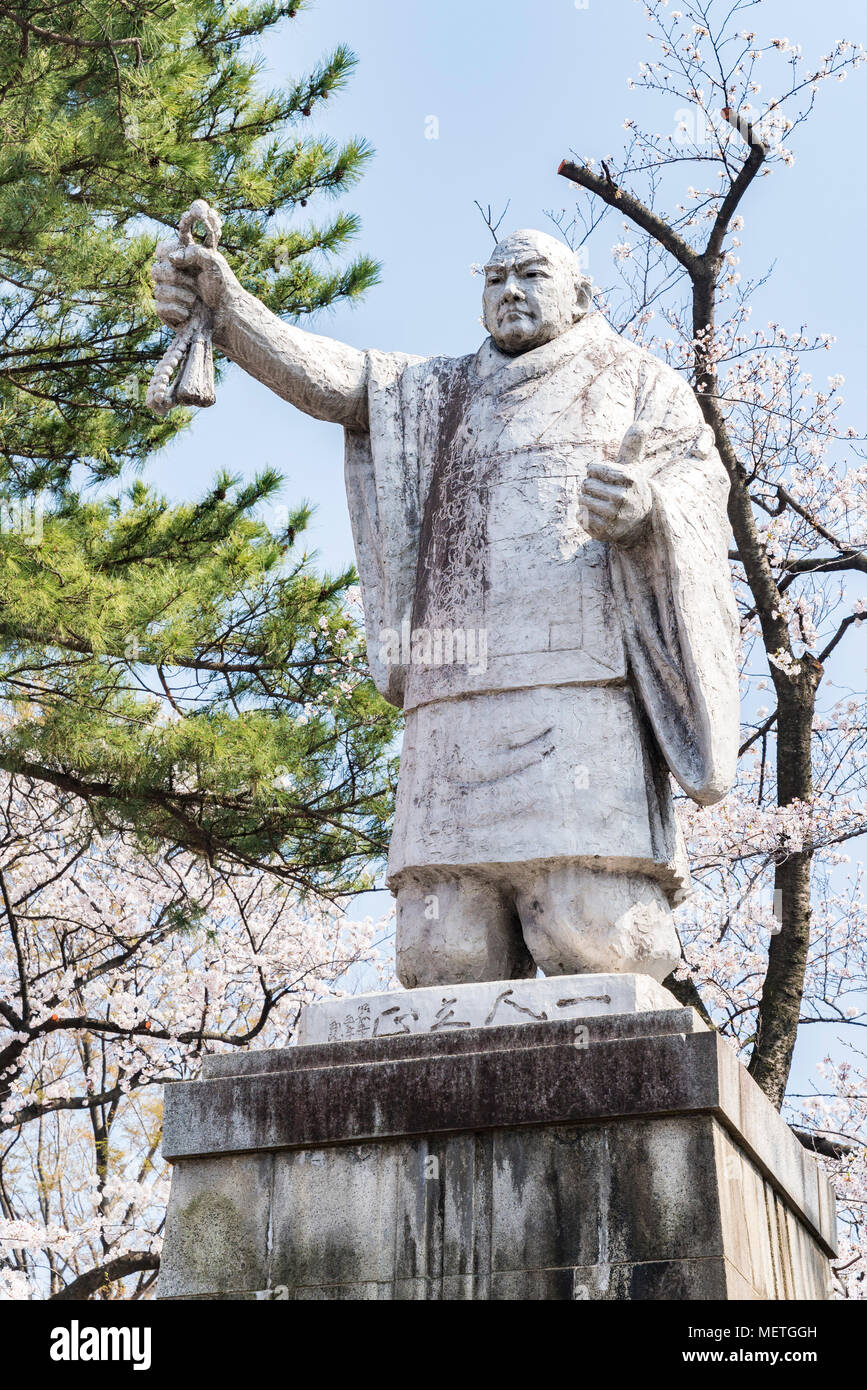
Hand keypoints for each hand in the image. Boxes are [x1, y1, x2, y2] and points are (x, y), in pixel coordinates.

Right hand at [151, 241, 240, 332]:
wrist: (228, 316)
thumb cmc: (222, 288)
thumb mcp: (214, 263)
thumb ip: (195, 252)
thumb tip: (171, 258)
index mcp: (182, 261)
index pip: (161, 250)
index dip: (166, 252)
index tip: (179, 260)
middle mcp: (172, 277)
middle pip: (156, 271)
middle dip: (175, 277)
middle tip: (194, 283)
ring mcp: (169, 295)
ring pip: (158, 291)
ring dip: (180, 296)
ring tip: (195, 300)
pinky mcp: (168, 313)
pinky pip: (160, 308)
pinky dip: (176, 310)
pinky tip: (189, 313)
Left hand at [580, 424, 652, 544]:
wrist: (639, 522)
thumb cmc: (630, 488)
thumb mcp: (633, 466)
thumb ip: (633, 445)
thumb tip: (642, 423)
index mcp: (629, 478)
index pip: (592, 468)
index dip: (595, 472)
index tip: (607, 478)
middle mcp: (622, 497)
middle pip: (585, 485)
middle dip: (591, 487)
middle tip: (604, 494)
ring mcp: (613, 517)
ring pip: (581, 500)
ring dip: (586, 501)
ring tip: (602, 505)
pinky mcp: (604, 532)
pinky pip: (579, 517)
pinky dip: (583, 515)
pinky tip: (598, 516)